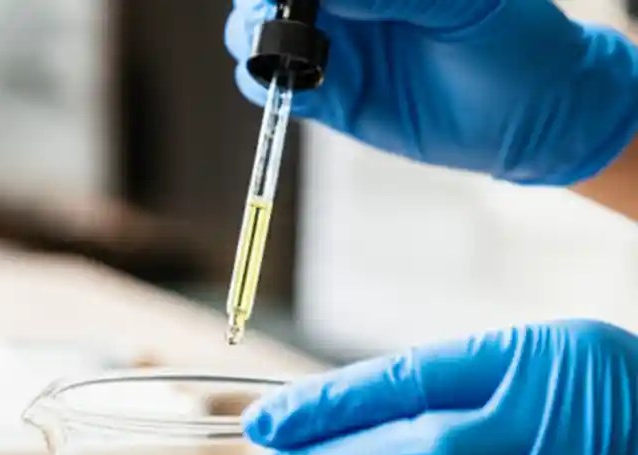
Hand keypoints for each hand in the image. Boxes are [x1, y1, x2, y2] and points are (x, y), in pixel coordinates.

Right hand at [224, 0, 637, 184]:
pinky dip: (263, 84)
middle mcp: (344, 6)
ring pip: (257, 35)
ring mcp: (331, 48)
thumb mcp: (461, 5)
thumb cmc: (513, 39)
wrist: (533, 115)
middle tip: (264, 10)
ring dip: (250, 35)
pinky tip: (279, 83)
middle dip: (258, 2)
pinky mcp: (328, 98)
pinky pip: (275, 89)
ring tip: (270, 43)